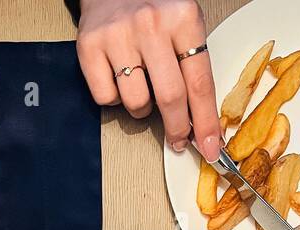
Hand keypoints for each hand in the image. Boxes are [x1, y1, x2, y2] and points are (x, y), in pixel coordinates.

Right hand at [77, 0, 220, 159]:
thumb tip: (200, 121)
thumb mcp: (184, 25)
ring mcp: (118, 36)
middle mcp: (151, 25)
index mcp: (184, 18)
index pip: (200, 83)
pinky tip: (120, 79)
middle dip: (177, 128)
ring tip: (143, 89)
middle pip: (170, 98)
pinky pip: (106, 98)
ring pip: (136, 102)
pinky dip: (115, 98)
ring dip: (142, 109)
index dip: (206, 121)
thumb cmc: (152, 9)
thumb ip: (193, 66)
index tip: (209, 146)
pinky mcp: (90, 47)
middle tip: (178, 140)